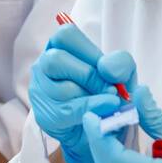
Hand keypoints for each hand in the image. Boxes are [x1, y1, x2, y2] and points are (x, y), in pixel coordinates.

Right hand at [29, 24, 138, 162]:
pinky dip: (91, 110)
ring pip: (61, 87)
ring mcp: (39, 91)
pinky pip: (68, 110)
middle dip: (90, 76)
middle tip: (112, 90)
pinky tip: (102, 113)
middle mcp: (43, 66)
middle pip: (56, 60)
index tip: (107, 69)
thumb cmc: (107, 92)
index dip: (89, 51)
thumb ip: (120, 64)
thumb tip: (107, 68)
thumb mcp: (122, 73)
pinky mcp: (45, 115)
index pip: (65, 35)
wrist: (102, 127)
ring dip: (91, 95)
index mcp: (59, 47)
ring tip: (107, 103)